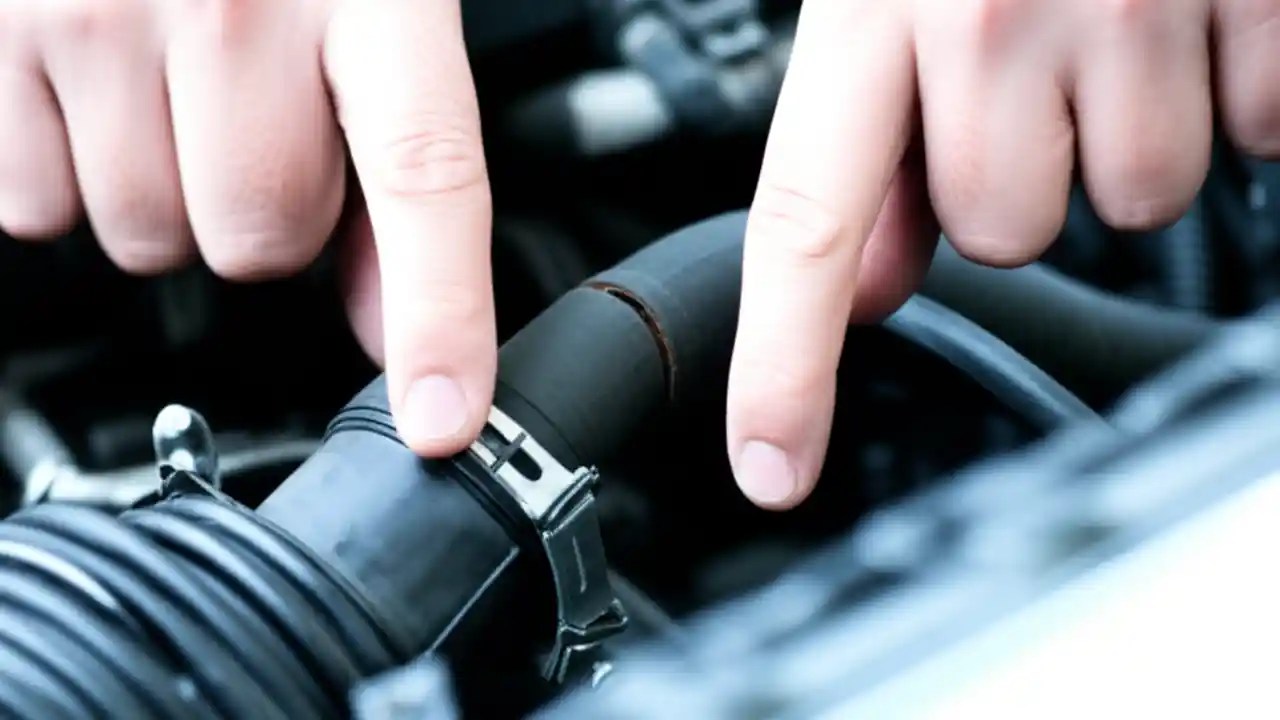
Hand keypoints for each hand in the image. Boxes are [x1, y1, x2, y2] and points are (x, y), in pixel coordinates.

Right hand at [0, 0, 495, 455]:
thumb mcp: (374, 5)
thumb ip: (395, 162)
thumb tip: (391, 326)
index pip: (426, 174)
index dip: (441, 313)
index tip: (443, 416)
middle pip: (260, 240)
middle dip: (266, 210)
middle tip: (253, 115)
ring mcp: (97, 9)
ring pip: (150, 236)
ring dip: (166, 190)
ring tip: (170, 85)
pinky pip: (31, 205)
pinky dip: (66, 171)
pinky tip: (96, 86)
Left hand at [727, 0, 1278, 507]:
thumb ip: (871, 135)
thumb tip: (866, 285)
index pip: (812, 218)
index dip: (786, 364)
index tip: (771, 466)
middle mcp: (1005, 7)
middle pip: (1003, 227)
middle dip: (1009, 174)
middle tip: (1026, 69)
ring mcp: (1146, 5)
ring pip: (1131, 195)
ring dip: (1120, 138)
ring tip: (1115, 27)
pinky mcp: (1265, 6)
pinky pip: (1249, 136)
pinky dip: (1224, 95)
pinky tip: (1190, 16)